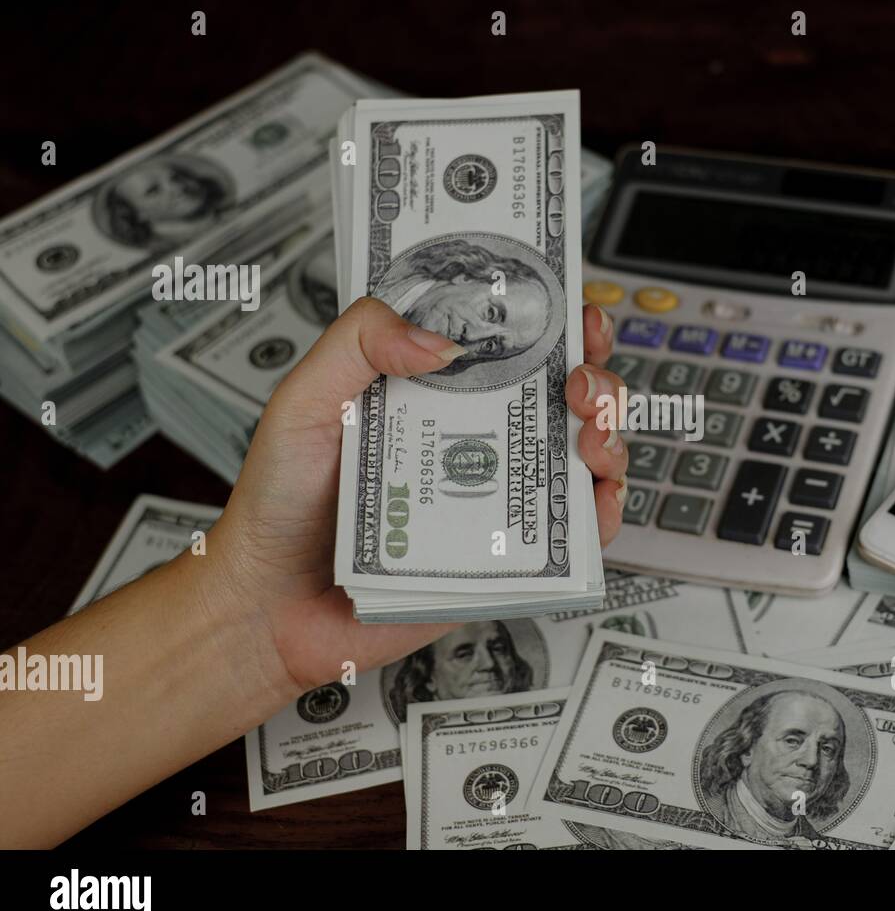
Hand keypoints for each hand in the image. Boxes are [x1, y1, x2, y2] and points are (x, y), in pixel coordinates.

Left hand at [208, 298, 626, 697]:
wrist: (269, 603)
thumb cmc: (280, 502)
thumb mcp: (305, 399)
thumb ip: (360, 341)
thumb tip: (442, 336)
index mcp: (435, 392)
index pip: (510, 343)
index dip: (553, 320)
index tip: (569, 308)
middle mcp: (475, 439)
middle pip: (565, 395)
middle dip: (596, 375)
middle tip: (579, 379)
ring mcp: (494, 495)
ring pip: (583, 457)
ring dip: (608, 435)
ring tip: (587, 435)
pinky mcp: (505, 555)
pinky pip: (573, 535)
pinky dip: (601, 513)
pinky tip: (591, 497)